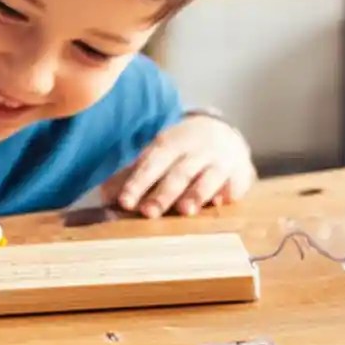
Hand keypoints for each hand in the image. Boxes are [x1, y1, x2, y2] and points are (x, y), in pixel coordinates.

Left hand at [102, 115, 255, 217]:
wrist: (222, 131)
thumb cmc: (182, 150)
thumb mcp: (157, 155)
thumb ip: (132, 175)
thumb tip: (105, 197)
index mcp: (170, 144)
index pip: (151, 164)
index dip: (137, 183)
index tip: (124, 202)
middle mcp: (196, 151)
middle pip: (178, 172)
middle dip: (163, 193)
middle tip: (148, 212)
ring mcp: (219, 161)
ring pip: (208, 177)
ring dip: (197, 194)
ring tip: (185, 211)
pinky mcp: (239, 172)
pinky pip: (235, 183)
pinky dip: (228, 192)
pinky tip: (221, 203)